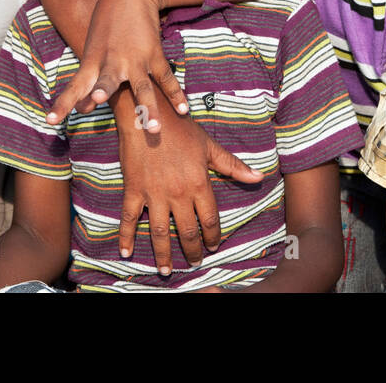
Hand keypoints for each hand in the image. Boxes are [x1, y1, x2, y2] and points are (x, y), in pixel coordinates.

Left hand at [47, 0, 185, 127]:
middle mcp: (112, 61)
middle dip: (103, 89)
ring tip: (152, 129)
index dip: (63, 104)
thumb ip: (88, 82)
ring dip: (147, 107)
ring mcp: (135, 58)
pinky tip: (183, 110)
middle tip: (98, 99)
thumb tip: (83, 110)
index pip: (74, 86)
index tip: (49, 122)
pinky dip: (175, 95)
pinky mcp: (154, 54)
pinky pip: (166, 79)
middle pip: (107, 79)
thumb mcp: (92, 54)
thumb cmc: (106, 29)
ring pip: (142, 86)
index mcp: (92, 61)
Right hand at [116, 88, 261, 273]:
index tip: (214, 245)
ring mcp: (154, 194)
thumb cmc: (180, 127)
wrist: (148, 114)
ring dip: (163, 254)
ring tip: (167, 270)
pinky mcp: (134, 190)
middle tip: (194, 261)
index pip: (210, 219)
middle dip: (192, 249)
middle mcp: (178, 193)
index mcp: (199, 183)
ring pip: (159, 232)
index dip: (213, 235)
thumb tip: (259, 176)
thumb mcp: (209, 146)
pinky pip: (129, 218)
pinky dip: (126, 237)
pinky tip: (127, 252)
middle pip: (186, 231)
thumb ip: (232, 165)